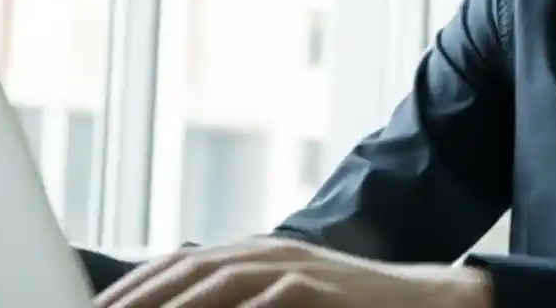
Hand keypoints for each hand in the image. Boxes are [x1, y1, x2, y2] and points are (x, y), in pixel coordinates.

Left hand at [93, 236, 492, 307]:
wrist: (422, 302)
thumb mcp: (289, 297)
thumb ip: (243, 301)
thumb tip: (190, 307)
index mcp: (254, 253)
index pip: (178, 266)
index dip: (133, 288)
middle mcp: (268, 253)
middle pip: (186, 271)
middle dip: (136, 298)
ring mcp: (293, 268)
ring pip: (216, 282)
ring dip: (169, 306)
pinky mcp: (315, 290)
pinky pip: (263, 304)